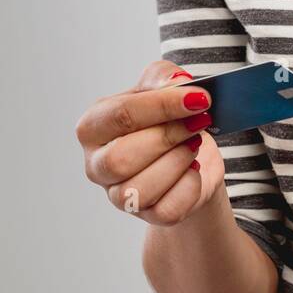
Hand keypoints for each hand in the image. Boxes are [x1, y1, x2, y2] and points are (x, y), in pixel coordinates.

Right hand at [75, 60, 223, 225]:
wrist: (191, 155)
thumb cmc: (168, 118)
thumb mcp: (163, 86)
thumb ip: (164, 77)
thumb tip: (177, 83)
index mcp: (93, 127)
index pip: (120, 116)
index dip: (162, 106)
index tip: (199, 98)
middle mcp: (97, 165)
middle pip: (122, 158)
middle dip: (169, 137)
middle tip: (198, 122)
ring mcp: (118, 195)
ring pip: (140, 189)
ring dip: (178, 161)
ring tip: (193, 144)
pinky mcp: (147, 215)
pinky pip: (167, 210)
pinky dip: (189, 187)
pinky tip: (193, 170)